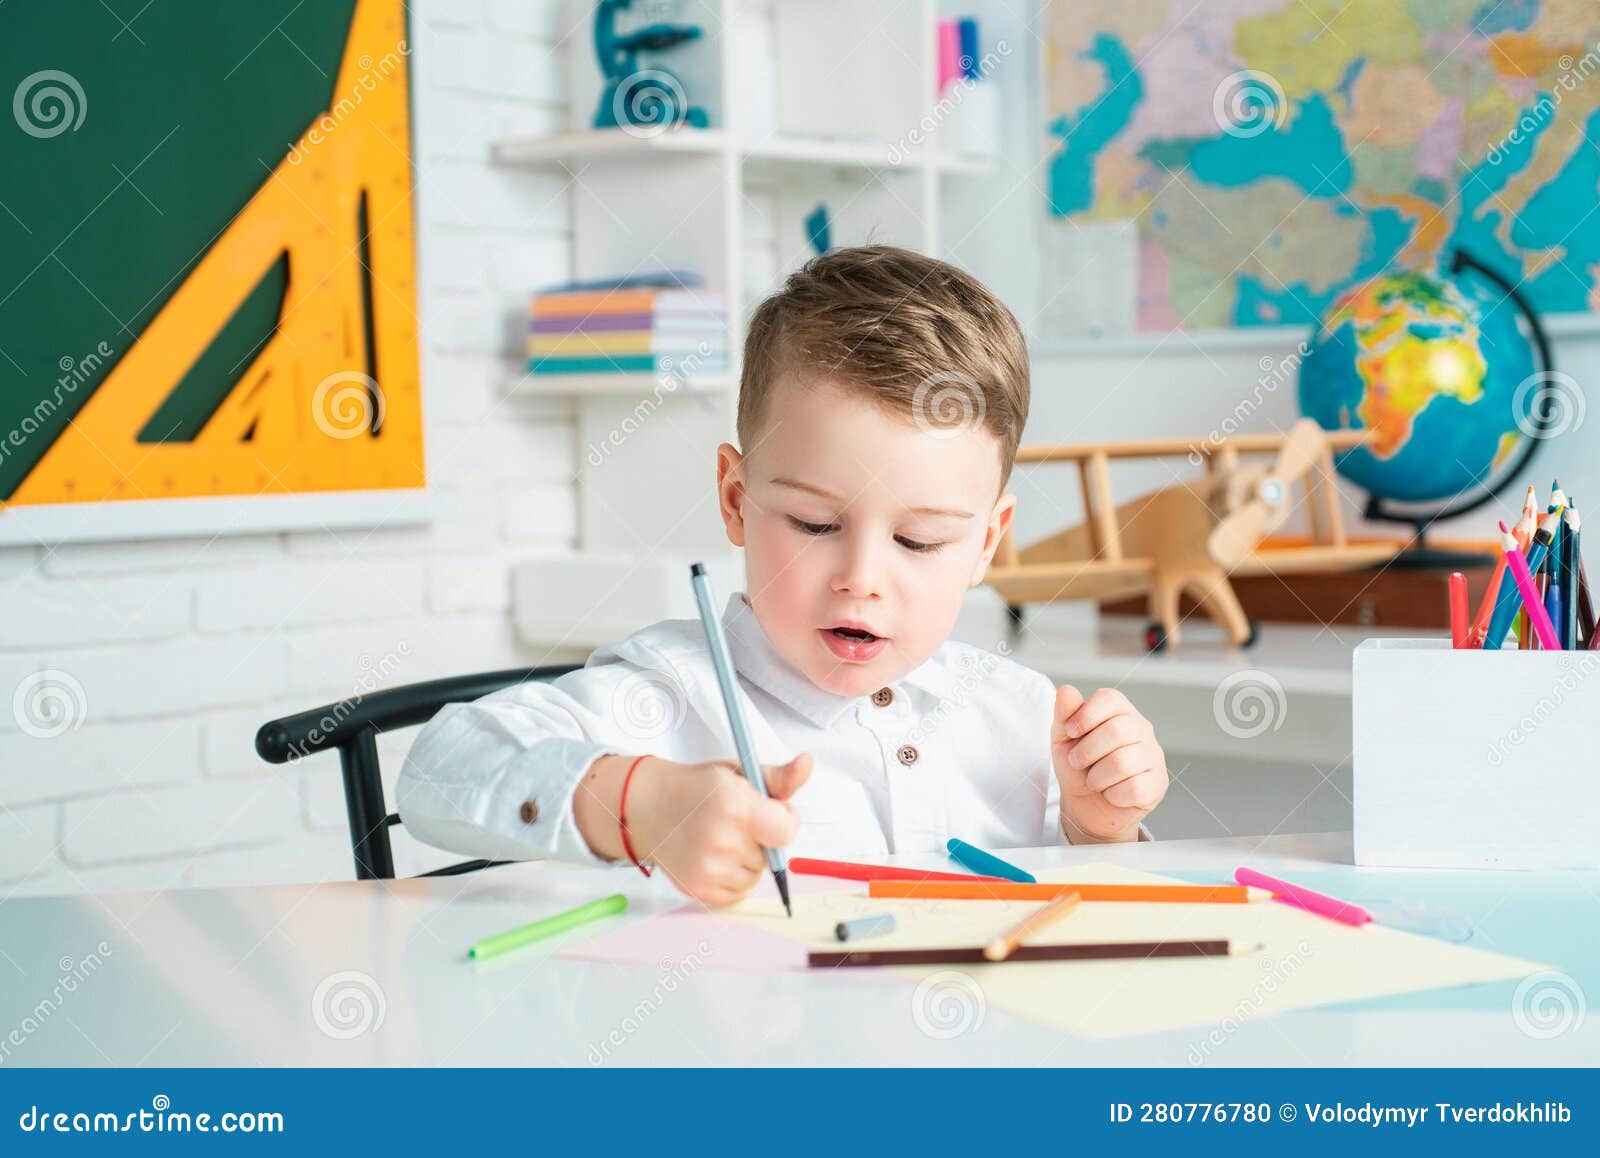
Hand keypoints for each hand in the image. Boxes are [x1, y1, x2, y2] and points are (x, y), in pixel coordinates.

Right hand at [625, 754, 811, 905]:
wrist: (649, 807)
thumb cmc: (698, 788)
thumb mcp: (739, 772)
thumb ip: (779, 777)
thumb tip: (807, 762)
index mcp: (734, 806)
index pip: (786, 832)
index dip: (785, 820)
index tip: (771, 811)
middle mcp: (721, 841)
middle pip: (772, 855)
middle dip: (763, 840)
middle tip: (736, 822)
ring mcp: (708, 869)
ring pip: (756, 876)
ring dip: (749, 861)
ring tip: (723, 839)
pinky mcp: (699, 890)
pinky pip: (739, 893)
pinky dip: (734, 878)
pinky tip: (715, 857)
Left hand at [1051, 686, 1166, 841]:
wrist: (1085, 805)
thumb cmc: (1078, 767)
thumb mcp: (1063, 738)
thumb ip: (1064, 714)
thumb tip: (1067, 690)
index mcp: (1120, 711)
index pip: (1110, 699)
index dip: (1085, 715)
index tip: (1070, 731)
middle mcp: (1142, 729)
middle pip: (1116, 731)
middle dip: (1087, 752)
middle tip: (1077, 762)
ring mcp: (1153, 756)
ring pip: (1123, 762)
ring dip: (1097, 777)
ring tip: (1094, 780)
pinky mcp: (1158, 783)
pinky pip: (1133, 788)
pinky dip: (1112, 794)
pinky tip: (1111, 793)